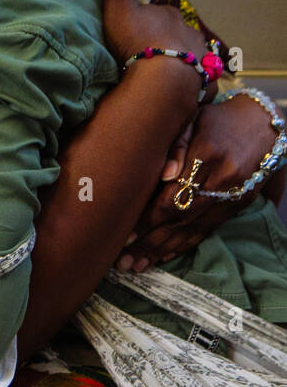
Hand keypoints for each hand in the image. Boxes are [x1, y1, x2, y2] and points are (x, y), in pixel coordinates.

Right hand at [99, 0, 214, 104]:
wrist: (163, 79)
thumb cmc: (138, 40)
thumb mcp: (118, 6)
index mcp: (170, 14)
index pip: (157, 15)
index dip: (144, 23)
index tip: (131, 33)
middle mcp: (190, 33)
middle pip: (176, 35)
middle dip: (164, 42)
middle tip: (145, 55)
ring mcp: (201, 58)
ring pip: (189, 57)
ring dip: (178, 62)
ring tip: (160, 75)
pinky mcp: (206, 83)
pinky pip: (197, 81)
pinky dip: (189, 83)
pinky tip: (176, 90)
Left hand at [116, 94, 275, 270]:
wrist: (263, 125)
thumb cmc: (216, 120)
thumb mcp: (193, 120)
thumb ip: (175, 146)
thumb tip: (163, 174)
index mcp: (206, 156)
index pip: (173, 197)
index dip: (147, 220)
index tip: (124, 235)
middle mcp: (221, 181)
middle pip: (179, 219)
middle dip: (149, 243)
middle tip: (123, 261)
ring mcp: (231, 196)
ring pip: (192, 230)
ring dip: (162, 250)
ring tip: (136, 266)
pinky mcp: (236, 206)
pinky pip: (207, 230)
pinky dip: (183, 245)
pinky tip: (163, 257)